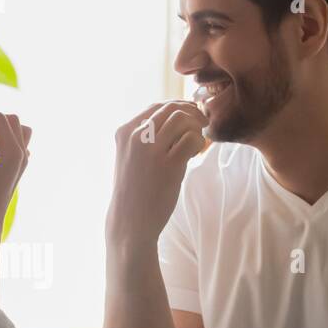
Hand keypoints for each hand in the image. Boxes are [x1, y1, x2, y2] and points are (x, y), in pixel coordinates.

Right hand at [106, 101, 207, 247]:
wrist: (130, 221)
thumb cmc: (133, 191)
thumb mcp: (129, 157)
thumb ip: (145, 138)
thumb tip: (177, 119)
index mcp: (124, 132)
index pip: (156, 106)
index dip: (178, 107)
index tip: (190, 116)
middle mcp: (136, 136)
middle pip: (171, 108)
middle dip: (192, 113)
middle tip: (203, 123)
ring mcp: (151, 150)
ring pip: (182, 119)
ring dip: (196, 127)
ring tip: (198, 142)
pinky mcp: (168, 165)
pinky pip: (192, 139)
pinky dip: (199, 142)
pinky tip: (195, 154)